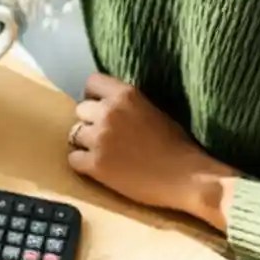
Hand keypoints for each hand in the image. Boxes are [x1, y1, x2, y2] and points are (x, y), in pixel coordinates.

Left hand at [68, 74, 236, 230]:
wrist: (186, 177)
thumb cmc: (177, 146)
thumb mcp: (152, 110)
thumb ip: (128, 105)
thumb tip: (108, 106)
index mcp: (125, 95)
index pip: (92, 82)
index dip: (94, 97)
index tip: (101, 109)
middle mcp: (108, 112)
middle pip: (80, 110)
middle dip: (90, 122)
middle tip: (106, 137)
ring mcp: (99, 139)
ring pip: (74, 134)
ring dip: (85, 143)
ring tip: (104, 154)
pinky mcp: (95, 165)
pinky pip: (73, 159)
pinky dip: (83, 164)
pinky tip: (100, 169)